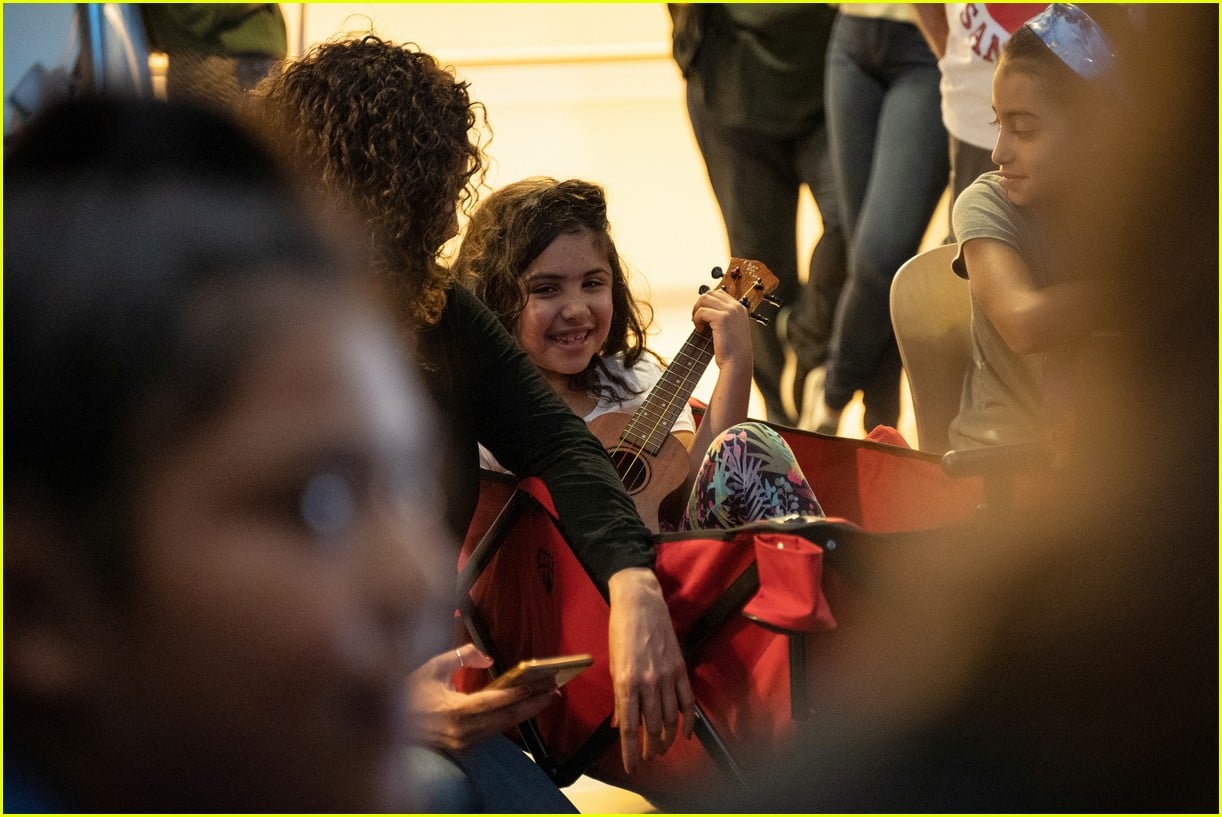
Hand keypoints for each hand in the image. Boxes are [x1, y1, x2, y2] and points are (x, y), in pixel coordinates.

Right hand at [405, 643, 558, 752]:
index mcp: (452, 711)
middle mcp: (461, 731)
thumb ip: (461, 656)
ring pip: (501, 728)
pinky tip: (522, 709)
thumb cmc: (409, 694)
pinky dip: (508, 720)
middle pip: (505, 719)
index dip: (515, 694)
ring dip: (524, 714)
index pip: (492, 703)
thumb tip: (486, 657)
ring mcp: (462, 742)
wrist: (389, 726)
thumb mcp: (432, 667)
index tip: (535, 686)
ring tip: (544, 699)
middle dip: (531, 706)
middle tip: (553, 692)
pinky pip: (491, 732)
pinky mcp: (463, 746)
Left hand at [607, 567, 695, 772]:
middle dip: (649, 748)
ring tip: (661, 748)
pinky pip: (687, 702)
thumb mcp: (613, 664)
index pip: (630, 727)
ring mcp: (666, 676)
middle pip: (652, 728)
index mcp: (626, 682)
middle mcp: (648, 682)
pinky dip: (689, 721)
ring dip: (666, 739)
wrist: (640, 602)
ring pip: (670, 719)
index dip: (630, 751)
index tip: (632, 766)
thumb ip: (619, 698)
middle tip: (647, 757)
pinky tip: (686, 733)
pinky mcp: (680, 669)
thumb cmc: (621, 630)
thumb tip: (619, 723)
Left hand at [692, 288, 751, 372]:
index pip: (719, 294)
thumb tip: (703, 310)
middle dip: (700, 304)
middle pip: (711, 293)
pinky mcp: (722, 318)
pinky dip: (696, 319)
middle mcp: (736, 307)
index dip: (707, 303)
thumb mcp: (729, 329)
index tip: (702, 315)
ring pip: (705, 299)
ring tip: (698, 324)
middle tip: (697, 319)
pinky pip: (701, 311)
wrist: (737, 362)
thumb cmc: (732, 351)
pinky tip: (700, 330)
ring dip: (697, 310)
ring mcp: (730, 311)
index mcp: (740, 308)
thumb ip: (721, 317)